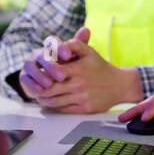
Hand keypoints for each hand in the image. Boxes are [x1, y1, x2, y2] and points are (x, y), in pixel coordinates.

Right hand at [18, 32, 78, 99]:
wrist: (56, 83)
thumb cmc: (68, 67)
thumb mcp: (75, 57)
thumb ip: (79, 45)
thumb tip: (86, 29)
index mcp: (50, 47)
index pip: (52, 42)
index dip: (60, 48)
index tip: (68, 55)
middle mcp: (38, 54)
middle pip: (41, 55)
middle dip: (50, 65)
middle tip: (62, 76)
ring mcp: (30, 65)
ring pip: (30, 66)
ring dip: (39, 75)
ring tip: (49, 84)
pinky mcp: (24, 77)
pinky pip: (24, 79)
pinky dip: (31, 84)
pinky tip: (40, 91)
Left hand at [29, 28, 143, 113]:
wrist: (120, 85)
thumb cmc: (101, 67)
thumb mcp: (89, 51)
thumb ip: (73, 44)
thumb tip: (56, 45)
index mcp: (78, 69)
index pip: (52, 73)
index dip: (41, 75)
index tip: (36, 74)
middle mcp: (79, 84)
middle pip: (50, 90)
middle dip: (38, 89)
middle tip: (33, 87)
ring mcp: (82, 98)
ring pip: (54, 102)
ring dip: (43, 99)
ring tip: (39, 95)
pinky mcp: (85, 109)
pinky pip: (63, 109)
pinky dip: (54, 107)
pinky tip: (51, 102)